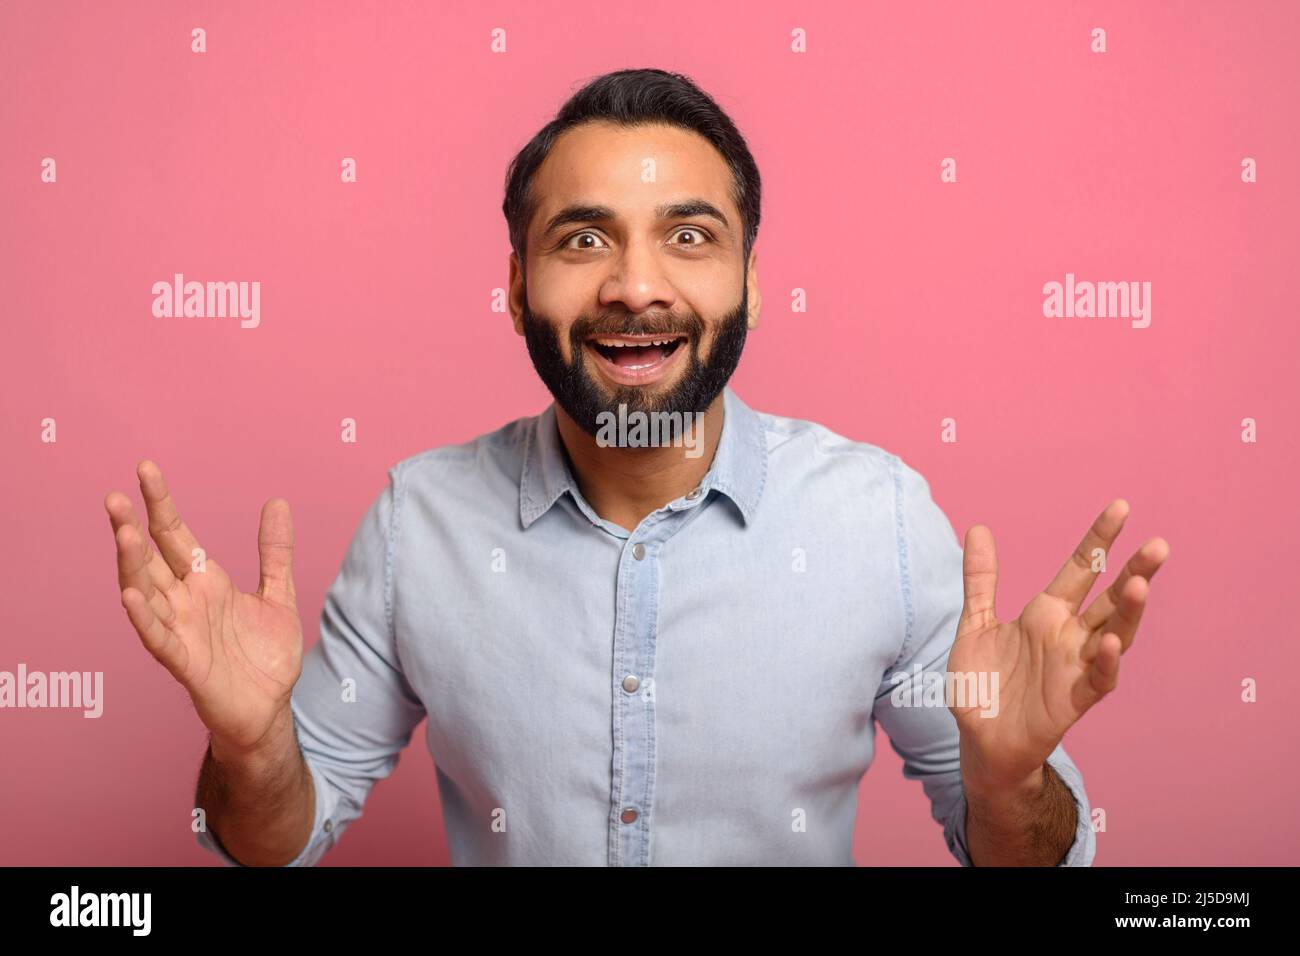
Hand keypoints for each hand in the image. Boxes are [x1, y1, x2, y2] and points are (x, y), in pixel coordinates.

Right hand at [105, 460, 303, 754]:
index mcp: (206, 583)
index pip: (175, 536)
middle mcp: (186, 602)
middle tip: (114, 498)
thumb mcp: (277, 595)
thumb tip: (277, 502)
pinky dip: (145, 618)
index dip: (161, 504)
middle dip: (132, 530)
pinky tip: (132, 596)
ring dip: (133, 566)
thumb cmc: (265, 656)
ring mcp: (181, 631)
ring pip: (147, 594)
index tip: (145, 470)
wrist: (270, 709)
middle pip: (151, 560)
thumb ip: (275, 552)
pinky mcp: (185, 663)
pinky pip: (159, 638)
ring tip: (124, 534)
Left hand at [947, 499, 1168, 793]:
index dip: (1099, 540)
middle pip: (1109, 598)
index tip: (1121, 507)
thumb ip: (981, 579)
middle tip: (1158, 545)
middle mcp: (1069, 636)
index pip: (1081, 569)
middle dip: (1134, 572)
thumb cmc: (984, 682)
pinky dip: (1106, 662)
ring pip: (1114, 635)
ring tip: (1140, 584)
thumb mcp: (976, 624)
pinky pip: (1098, 680)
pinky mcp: (1072, 700)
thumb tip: (979, 527)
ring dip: (1127, 612)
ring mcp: (1074, 667)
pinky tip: (1111, 642)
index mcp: (1047, 614)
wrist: (979, 739)